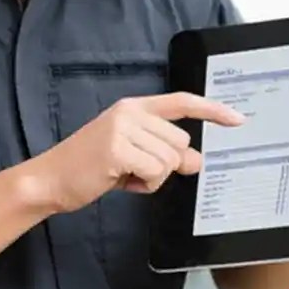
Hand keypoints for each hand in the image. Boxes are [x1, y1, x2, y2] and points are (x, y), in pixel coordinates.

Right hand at [32, 92, 244, 213]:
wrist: (51, 180)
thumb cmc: (92, 167)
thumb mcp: (134, 156)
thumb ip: (166, 153)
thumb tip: (196, 159)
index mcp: (135, 107)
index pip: (182, 102)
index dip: (213, 110)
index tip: (238, 119)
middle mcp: (131, 112)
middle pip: (180, 140)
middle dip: (166, 164)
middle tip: (135, 170)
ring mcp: (123, 128)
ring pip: (170, 159)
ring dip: (154, 177)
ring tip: (125, 175)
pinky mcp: (117, 148)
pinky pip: (156, 173)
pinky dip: (144, 185)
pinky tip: (121, 182)